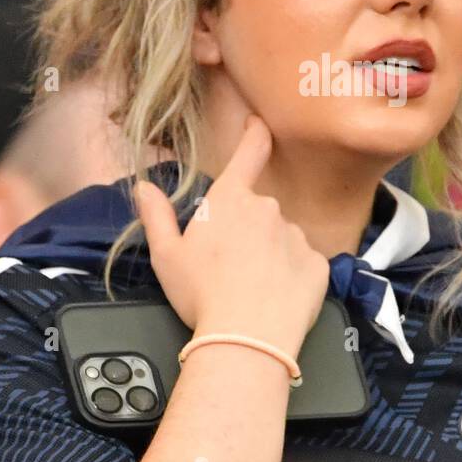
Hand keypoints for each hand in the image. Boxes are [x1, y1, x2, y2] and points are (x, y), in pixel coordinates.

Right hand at [137, 115, 328, 358]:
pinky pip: (303, 265)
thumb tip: (144, 188)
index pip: (248, 153)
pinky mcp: (317, 264)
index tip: (259, 123)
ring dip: (270, 256)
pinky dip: (291, 278)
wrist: (246, 338)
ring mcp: (296, 235)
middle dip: (247, 232)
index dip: (255, 133)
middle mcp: (267, 209)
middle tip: (230, 268)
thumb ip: (157, 216)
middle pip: (258, 211)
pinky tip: (275, 298)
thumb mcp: (166, 256)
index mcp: (229, 201)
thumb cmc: (202, 295)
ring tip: (251, 289)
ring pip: (282, 239)